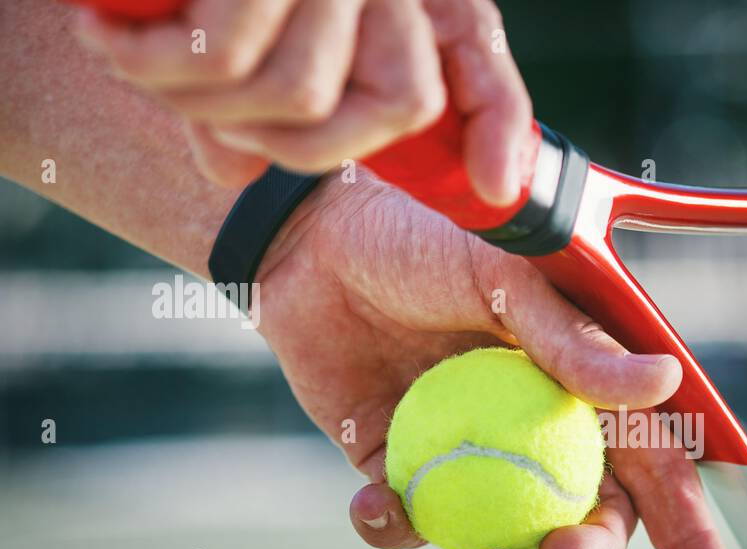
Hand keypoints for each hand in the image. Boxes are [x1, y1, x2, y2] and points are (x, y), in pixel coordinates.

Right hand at [75, 0, 530, 203]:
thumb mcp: (249, 31)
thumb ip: (272, 104)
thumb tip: (230, 171)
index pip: (476, 58)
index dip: (501, 127)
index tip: (495, 187)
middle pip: (394, 105)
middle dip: (290, 144)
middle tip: (210, 120)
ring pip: (304, 90)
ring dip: (210, 105)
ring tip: (139, 64)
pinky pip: (229, 52)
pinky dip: (164, 68)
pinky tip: (114, 41)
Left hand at [253, 170, 738, 548]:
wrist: (311, 238)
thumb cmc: (423, 240)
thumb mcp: (509, 278)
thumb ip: (576, 343)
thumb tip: (663, 382)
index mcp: (586, 388)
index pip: (655, 469)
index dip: (688, 538)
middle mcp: (538, 430)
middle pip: (589, 520)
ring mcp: (472, 456)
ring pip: (509, 542)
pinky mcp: (402, 469)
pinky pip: (413, 525)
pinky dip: (398, 531)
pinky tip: (377, 505)